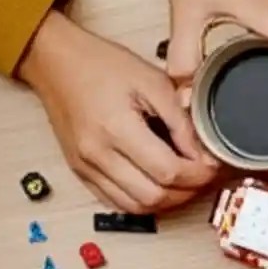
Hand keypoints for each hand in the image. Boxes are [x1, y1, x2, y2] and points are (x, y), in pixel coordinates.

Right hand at [19, 12, 217, 212]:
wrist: (56, 62)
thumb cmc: (101, 65)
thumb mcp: (153, 81)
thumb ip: (181, 120)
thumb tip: (203, 154)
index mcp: (116, 129)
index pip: (167, 172)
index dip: (197, 174)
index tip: (211, 165)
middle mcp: (97, 154)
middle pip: (153, 196)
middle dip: (187, 191)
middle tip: (202, 175)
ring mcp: (85, 167)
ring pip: (135, 206)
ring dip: (166, 201)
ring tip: (184, 181)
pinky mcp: (80, 171)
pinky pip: (116, 202)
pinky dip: (142, 201)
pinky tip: (158, 184)